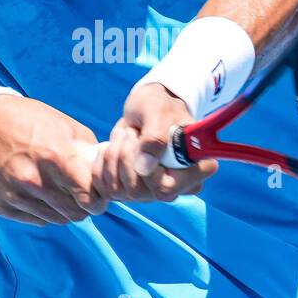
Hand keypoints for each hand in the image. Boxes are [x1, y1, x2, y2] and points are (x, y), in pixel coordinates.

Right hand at [0, 95, 109, 225]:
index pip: (88, 197)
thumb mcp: (64, 125)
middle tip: (81, 194)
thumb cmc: (28, 120)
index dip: (99, 199)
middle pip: (75, 214)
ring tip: (60, 190)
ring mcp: (15, 195)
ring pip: (57, 220)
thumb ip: (88, 151)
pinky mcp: (2, 206)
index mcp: (54, 156)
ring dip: (64, 210)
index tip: (99, 195)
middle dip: (84, 206)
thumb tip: (105, 174)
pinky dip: (44, 211)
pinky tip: (40, 193)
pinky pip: (36, 220)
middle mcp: (33, 180)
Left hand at [91, 83, 217, 203]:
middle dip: (126, 157)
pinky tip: (112, 147)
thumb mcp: (157, 113)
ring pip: (119, 191)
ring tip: (126, 135)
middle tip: (132, 132)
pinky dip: (102, 164)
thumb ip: (155, 138)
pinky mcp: (132, 190)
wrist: (148, 107)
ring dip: (113, 157)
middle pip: (138, 191)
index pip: (165, 189)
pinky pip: (105, 189)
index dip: (147, 171)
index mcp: (196, 170)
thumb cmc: (159, 105)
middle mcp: (177, 187)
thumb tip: (145, 169)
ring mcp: (154, 191)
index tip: (142, 140)